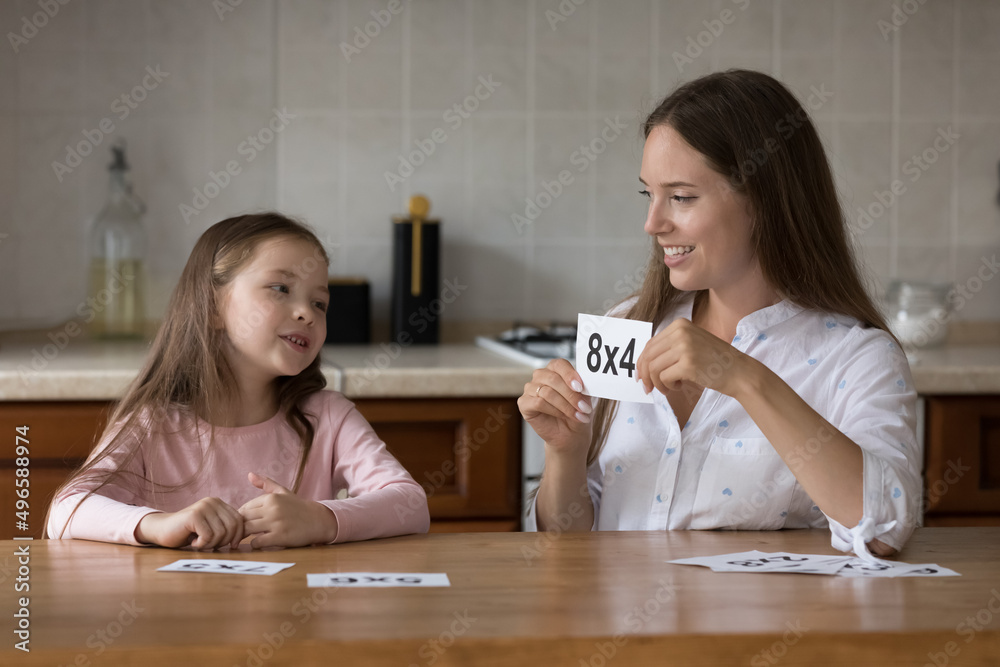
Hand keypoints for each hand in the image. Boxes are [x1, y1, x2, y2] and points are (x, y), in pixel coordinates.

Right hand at [134, 497, 243, 549]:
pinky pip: (208, 536)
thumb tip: (245, 535)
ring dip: (211, 544)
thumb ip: (225, 526)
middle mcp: (213, 502)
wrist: (161, 531)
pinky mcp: (194, 515)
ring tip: (200, 543)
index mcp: (219, 503)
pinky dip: (202, 544)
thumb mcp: (211, 527)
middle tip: (211, 546)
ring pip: (221, 533)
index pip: (239, 520)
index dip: (238, 535)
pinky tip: (193, 542)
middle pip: (233, 526)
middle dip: (225, 541)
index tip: (232, 546)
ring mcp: (203, 507)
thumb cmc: (188, 533)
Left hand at [238, 472, 337, 547]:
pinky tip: (260, 543)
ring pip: (247, 530)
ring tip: (247, 539)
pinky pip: (257, 542)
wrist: (318, 520)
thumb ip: (266, 483)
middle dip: (239, 527)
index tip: (243, 523)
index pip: (244, 508)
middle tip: (239, 534)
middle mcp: (272, 509)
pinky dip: (255, 544)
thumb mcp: (283, 492)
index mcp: (271, 498)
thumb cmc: (298, 507)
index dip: (241, 517)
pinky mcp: (280, 537)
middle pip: (243, 519)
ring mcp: (276, 523)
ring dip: (244, 536)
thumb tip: (249, 474)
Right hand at [517, 358, 592, 457]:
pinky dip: (554, 410)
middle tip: (584, 407)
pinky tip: (563, 416)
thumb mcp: (585, 398)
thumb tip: (585, 383)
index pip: (559, 364)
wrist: (570, 434)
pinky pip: (539, 403)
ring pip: (547, 392)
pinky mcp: (524, 403)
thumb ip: (583, 388)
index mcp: (555, 370)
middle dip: (571, 395)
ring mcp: (530, 389)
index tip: (580, 387)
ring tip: (578, 415)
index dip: (570, 375)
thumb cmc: (577, 412)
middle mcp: (541, 376)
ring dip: (565, 405)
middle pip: (553, 378)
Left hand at [636, 318, 750, 398]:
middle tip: (649, 388)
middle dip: (645, 375)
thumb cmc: (715, 361)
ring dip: (657, 383)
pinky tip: (679, 386)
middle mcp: (680, 332)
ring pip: (653, 368)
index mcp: (679, 324)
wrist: (739, 371)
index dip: (642, 362)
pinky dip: (667, 386)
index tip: (642, 377)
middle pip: (648, 356)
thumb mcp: (691, 344)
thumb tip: (643, 364)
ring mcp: (684, 346)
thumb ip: (669, 348)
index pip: (650, 344)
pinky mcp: (688, 363)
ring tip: (669, 388)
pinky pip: (664, 377)